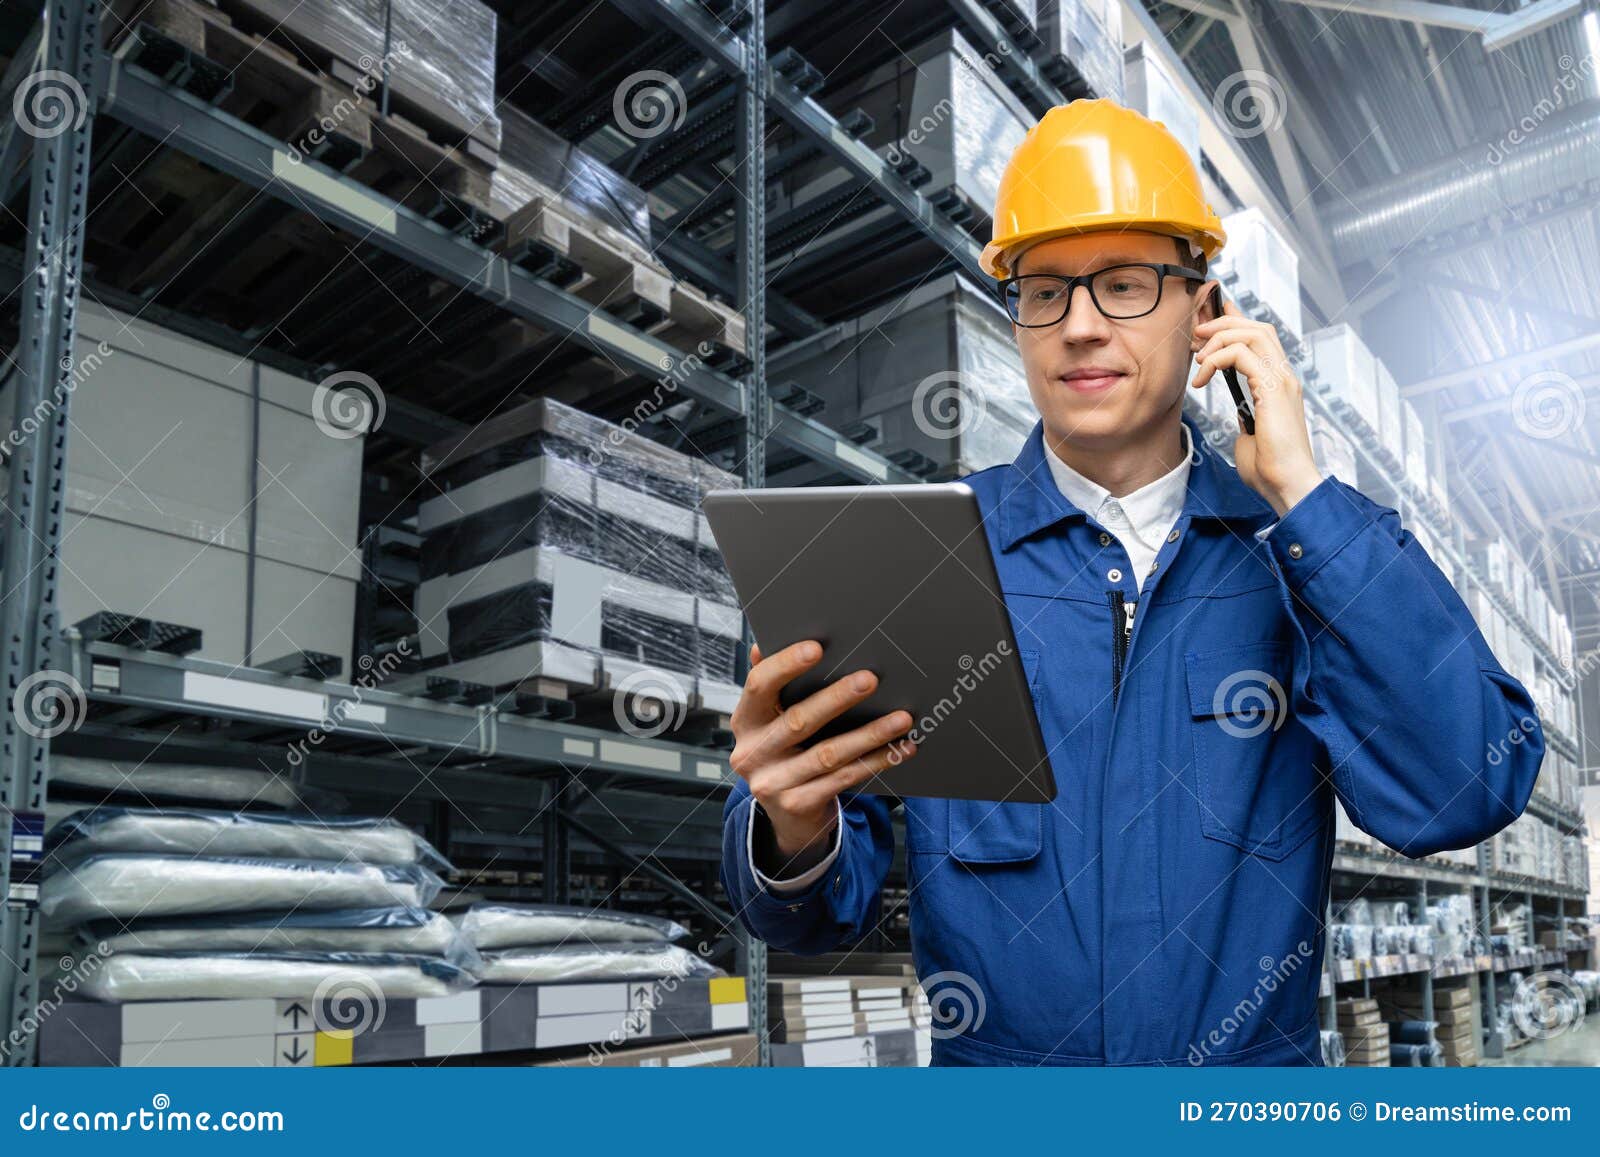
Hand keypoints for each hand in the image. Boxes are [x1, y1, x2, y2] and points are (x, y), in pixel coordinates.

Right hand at [729, 640, 915, 861]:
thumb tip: (764, 645)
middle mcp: (752, 753)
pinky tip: (900, 748)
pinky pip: (845, 778)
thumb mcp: (771, 722)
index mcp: (745, 722)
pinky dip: (876, 761)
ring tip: (901, 718)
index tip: (817, 648)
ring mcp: (773, 783)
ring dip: (869, 734)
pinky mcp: (798, 804)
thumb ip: (771, 687)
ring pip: (828, 753)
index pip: (759, 686)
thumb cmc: (786, 754)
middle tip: (870, 679)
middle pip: (799, 721)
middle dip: (837, 698)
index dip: (785, 665)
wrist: (788, 817)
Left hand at [1191, 298, 1322, 515]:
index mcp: (1280, 385)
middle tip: (1196, 335)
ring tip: (1198, 358)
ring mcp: (1282, 381)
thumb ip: (1246, 420)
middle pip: (1257, 328)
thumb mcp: (1251, 436)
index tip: (1209, 322)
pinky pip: (1242, 356)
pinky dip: (1217, 359)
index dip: (1236, 322)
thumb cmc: (1270, 469)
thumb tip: (1240, 416)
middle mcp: (1284, 377)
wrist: (1287, 485)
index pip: (1262, 339)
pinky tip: (1202, 376)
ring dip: (1219, 338)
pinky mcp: (1273, 390)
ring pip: (1252, 334)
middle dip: (1223, 324)